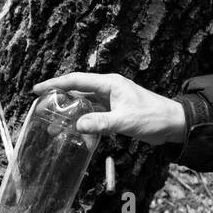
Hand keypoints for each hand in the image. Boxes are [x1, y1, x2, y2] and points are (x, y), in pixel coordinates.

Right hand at [33, 72, 185, 145]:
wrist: (174, 124)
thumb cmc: (154, 117)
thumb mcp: (125, 121)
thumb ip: (101, 123)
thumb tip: (77, 125)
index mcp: (109, 84)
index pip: (76, 80)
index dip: (55, 83)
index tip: (38, 89)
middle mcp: (108, 89)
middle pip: (76, 90)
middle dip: (58, 98)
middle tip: (40, 108)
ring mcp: (111, 101)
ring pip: (83, 104)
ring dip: (69, 112)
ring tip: (53, 124)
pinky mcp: (114, 112)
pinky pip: (93, 115)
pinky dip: (82, 122)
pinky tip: (75, 132)